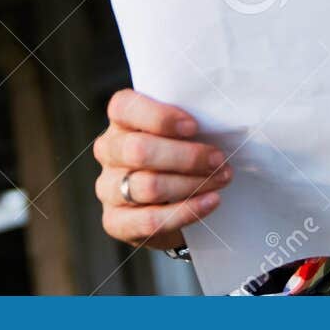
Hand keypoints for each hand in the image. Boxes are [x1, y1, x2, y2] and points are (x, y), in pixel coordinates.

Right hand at [93, 89, 230, 248]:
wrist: (172, 200)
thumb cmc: (180, 153)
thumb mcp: (181, 131)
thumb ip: (188, 123)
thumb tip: (218, 119)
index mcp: (121, 120)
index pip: (124, 108)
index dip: (160, 117)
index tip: (194, 126)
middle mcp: (108, 151)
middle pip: (138, 151)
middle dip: (186, 156)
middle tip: (218, 159)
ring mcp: (108, 188)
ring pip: (148, 186)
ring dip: (192, 183)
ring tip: (221, 179)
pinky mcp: (115, 221)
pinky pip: (150, 220)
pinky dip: (186, 211)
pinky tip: (211, 201)